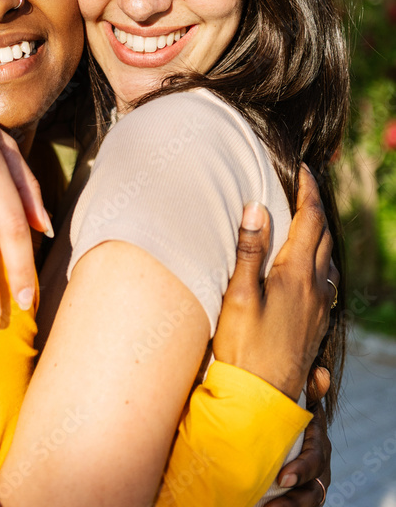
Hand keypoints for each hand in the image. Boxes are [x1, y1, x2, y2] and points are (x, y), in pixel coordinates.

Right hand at [213, 165, 338, 400]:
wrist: (261, 400)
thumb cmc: (244, 348)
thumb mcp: (239, 296)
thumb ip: (249, 251)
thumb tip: (257, 207)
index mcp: (297, 275)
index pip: (310, 220)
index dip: (307, 190)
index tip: (302, 169)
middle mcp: (315, 288)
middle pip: (324, 236)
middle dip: (315, 207)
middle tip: (301, 188)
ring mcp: (319, 308)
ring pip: (329, 260)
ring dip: (320, 235)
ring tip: (304, 223)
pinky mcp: (316, 325)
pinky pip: (327, 282)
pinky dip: (320, 262)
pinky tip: (307, 269)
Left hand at [271, 368, 331, 504]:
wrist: (289, 429)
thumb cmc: (292, 413)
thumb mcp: (301, 400)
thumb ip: (308, 388)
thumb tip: (320, 373)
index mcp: (319, 443)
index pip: (315, 459)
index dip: (301, 470)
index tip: (282, 478)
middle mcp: (320, 468)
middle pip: (314, 491)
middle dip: (294, 500)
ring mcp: (313, 484)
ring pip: (308, 502)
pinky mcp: (302, 495)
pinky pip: (299, 506)